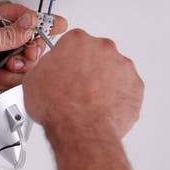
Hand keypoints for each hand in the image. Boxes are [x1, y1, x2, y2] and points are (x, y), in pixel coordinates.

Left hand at [0, 2, 67, 119]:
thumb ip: (7, 34)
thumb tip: (29, 23)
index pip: (20, 15)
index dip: (37, 20)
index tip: (53, 25)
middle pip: (29, 38)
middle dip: (29, 49)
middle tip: (26, 55)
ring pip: (26, 60)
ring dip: (16, 69)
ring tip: (1, 71)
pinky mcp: (1, 76)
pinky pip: (19, 77)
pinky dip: (9, 81)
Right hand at [23, 29, 143, 138]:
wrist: (80, 128)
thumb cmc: (58, 105)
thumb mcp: (33, 80)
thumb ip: (44, 68)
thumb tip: (46, 72)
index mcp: (77, 40)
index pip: (73, 43)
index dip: (68, 59)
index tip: (66, 69)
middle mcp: (102, 48)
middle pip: (96, 54)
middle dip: (89, 69)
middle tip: (78, 88)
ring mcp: (122, 66)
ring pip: (114, 71)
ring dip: (105, 82)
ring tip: (91, 101)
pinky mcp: (136, 85)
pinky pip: (127, 89)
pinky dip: (118, 97)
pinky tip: (104, 108)